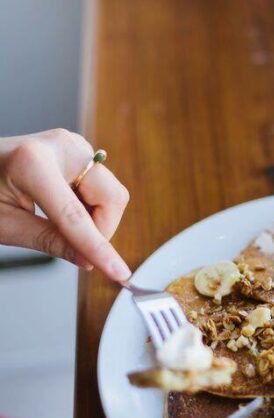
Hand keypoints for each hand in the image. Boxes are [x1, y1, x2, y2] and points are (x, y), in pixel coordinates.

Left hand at [0, 129, 129, 280]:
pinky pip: (101, 186)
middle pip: (111, 197)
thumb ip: (49, 241)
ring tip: (57, 222)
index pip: (76, 216)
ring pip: (110, 193)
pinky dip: (89, 207)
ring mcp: (72, 145)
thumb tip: (87, 260)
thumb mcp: (4, 224)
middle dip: (101, 229)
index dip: (99, 248)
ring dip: (94, 218)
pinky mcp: (78, 150)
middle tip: (75, 246)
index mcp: (33, 163)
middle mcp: (60, 147)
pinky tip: (62, 210)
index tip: (118, 272)